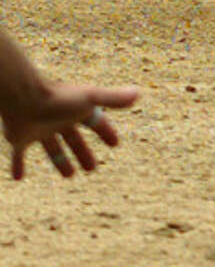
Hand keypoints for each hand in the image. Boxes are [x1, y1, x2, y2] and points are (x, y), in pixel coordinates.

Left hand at [4, 83, 138, 180]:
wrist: (23, 98)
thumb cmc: (58, 98)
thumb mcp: (90, 98)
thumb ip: (113, 97)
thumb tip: (139, 94)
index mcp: (77, 110)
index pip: (96, 122)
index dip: (106, 132)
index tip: (115, 144)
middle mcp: (59, 120)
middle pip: (74, 139)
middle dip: (84, 153)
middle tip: (91, 169)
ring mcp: (39, 129)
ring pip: (52, 148)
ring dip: (61, 161)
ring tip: (69, 175)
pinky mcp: (21, 138)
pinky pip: (19, 155)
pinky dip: (18, 165)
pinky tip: (18, 177)